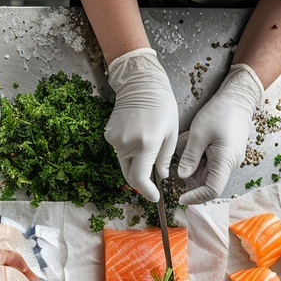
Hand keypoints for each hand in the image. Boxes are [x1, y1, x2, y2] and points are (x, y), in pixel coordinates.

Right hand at [104, 48, 178, 201]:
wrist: (141, 84)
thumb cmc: (162, 106)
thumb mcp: (171, 133)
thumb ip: (165, 158)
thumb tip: (161, 176)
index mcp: (146, 145)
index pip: (140, 179)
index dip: (146, 192)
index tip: (154, 197)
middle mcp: (127, 144)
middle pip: (129, 175)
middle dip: (141, 182)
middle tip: (152, 184)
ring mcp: (115, 140)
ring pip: (124, 163)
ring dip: (135, 164)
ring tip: (147, 149)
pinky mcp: (109, 135)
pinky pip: (119, 151)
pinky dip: (128, 152)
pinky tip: (137, 138)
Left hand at [178, 63, 263, 204]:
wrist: (237, 98)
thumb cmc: (220, 112)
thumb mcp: (199, 133)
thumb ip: (190, 157)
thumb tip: (181, 177)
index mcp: (225, 161)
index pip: (212, 190)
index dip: (195, 197)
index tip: (179, 198)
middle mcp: (229, 164)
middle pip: (205, 181)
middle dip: (189, 172)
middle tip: (181, 152)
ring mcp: (227, 160)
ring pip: (203, 171)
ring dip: (191, 161)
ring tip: (188, 140)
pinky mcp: (223, 154)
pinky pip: (206, 161)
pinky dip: (196, 154)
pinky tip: (192, 140)